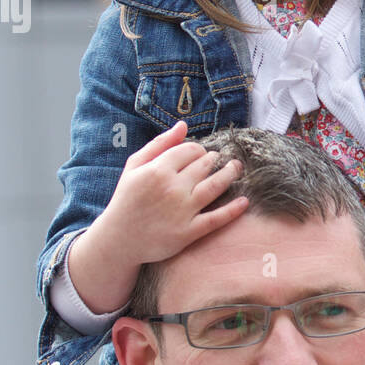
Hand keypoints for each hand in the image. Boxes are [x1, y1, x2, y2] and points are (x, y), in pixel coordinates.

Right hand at [93, 121, 248, 264]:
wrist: (119, 239)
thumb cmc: (127, 198)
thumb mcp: (135, 167)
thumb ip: (159, 144)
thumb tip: (183, 126)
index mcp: (157, 170)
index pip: (190, 150)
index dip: (199, 150)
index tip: (200, 154)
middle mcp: (171, 189)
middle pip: (205, 165)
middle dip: (215, 159)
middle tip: (219, 159)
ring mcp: (181, 211)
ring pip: (215, 187)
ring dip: (230, 174)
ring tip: (236, 168)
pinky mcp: (188, 232)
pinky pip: (216, 219)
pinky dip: (233, 210)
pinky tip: (245, 201)